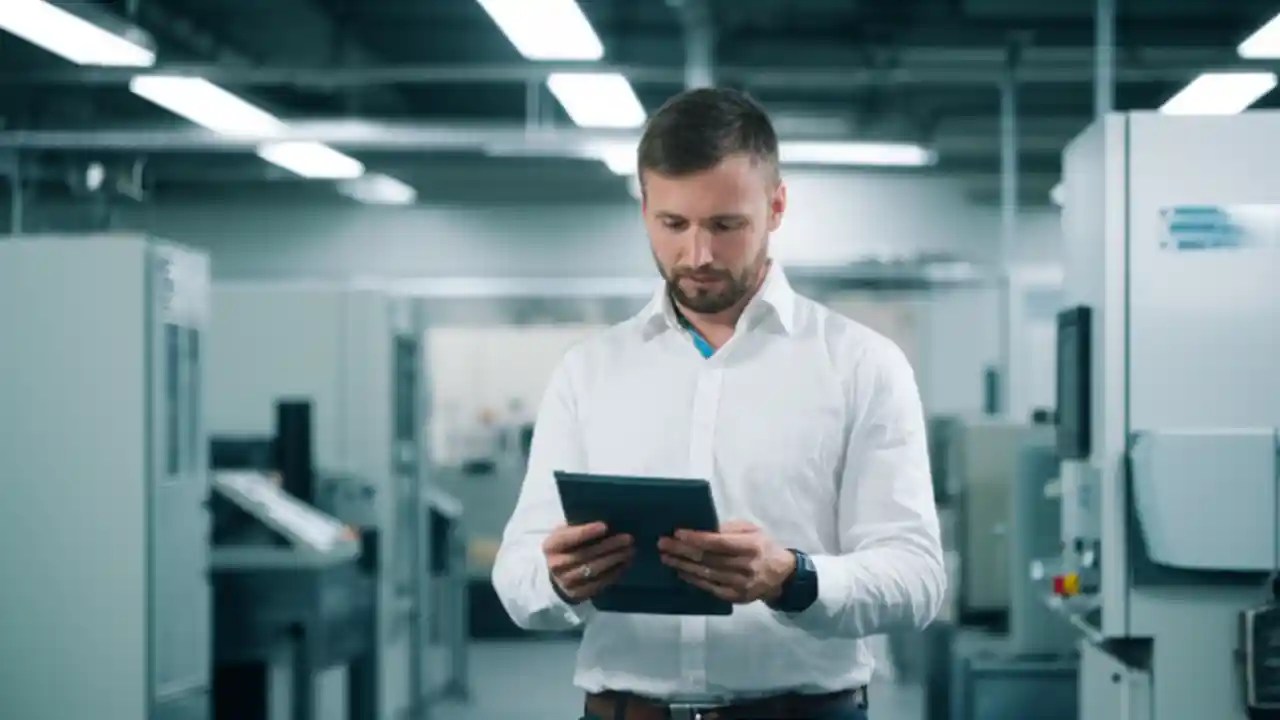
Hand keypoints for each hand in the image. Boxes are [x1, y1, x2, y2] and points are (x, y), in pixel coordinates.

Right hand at [543, 522, 633, 603]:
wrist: (558, 573)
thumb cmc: (567, 545)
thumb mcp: (566, 532)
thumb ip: (579, 526)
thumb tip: (607, 519)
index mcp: (551, 546)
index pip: (569, 538)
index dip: (586, 532)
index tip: (605, 526)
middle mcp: (555, 565)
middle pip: (585, 555)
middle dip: (609, 546)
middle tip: (628, 539)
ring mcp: (565, 582)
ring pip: (593, 570)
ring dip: (614, 560)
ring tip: (630, 551)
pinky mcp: (577, 594)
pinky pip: (599, 584)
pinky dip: (614, 573)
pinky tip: (624, 564)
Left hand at [658, 520, 796, 604]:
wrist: (781, 575)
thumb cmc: (763, 546)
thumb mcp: (752, 530)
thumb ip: (729, 529)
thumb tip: (702, 528)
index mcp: (751, 546)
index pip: (718, 542)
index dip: (696, 538)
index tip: (677, 533)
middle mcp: (745, 567)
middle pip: (707, 558)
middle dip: (682, 551)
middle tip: (662, 544)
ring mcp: (740, 585)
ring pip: (705, 574)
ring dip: (682, 565)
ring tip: (666, 557)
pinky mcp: (735, 597)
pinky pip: (709, 587)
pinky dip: (693, 579)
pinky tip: (680, 571)